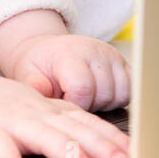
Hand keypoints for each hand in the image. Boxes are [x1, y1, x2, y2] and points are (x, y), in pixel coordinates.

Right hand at [0, 73, 128, 157]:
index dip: (113, 137)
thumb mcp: (44, 112)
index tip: (135, 152)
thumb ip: (71, 127)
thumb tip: (111, 149)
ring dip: (64, 151)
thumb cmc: (8, 108)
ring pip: (41, 136)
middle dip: (99, 146)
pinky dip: (8, 156)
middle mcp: (38, 115)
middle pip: (72, 130)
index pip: (89, 123)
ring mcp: (13, 123)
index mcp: (54, 112)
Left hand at [5, 33, 130, 111]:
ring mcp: (112, 56)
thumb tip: (41, 91)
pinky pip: (132, 89)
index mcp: (70, 53)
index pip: (82, 88)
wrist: (48, 50)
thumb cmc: (39, 65)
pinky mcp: (124, 63)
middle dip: (90, 106)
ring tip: (87, 98)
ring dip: (106, 104)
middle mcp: (95, 51)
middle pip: (104, 94)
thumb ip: (34, 84)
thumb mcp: (27, 72)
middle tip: (74, 101)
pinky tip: (102, 97)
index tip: (64, 107)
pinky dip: (120, 98)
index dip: (74, 106)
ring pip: (121, 94)